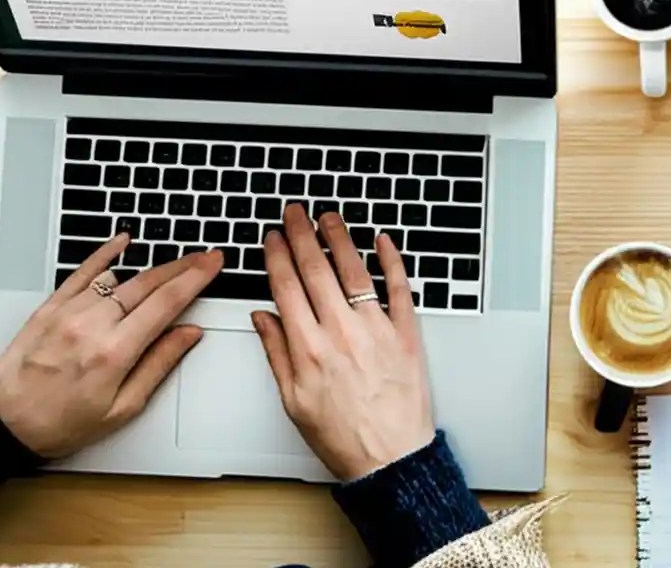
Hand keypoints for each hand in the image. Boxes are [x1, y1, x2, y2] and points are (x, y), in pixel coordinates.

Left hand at [0, 235, 222, 457]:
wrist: (4, 424)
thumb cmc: (62, 424)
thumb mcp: (123, 408)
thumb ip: (159, 365)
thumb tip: (189, 334)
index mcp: (114, 353)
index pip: (166, 304)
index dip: (195, 279)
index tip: (213, 264)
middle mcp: (91, 326)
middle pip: (148, 284)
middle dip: (182, 267)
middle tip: (206, 256)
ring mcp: (68, 312)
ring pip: (120, 278)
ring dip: (152, 267)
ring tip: (176, 261)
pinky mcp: (49, 308)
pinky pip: (82, 272)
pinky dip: (105, 254)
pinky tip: (123, 242)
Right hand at [253, 204, 433, 480]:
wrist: (389, 458)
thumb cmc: (342, 436)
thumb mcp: (293, 400)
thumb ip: (276, 354)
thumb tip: (264, 319)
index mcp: (308, 348)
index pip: (286, 287)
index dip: (276, 257)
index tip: (271, 237)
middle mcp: (341, 332)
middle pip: (316, 270)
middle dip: (301, 235)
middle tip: (294, 212)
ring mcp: (376, 329)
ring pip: (354, 271)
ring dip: (339, 239)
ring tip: (329, 218)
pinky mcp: (406, 334)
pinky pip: (399, 289)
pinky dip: (392, 261)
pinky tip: (383, 241)